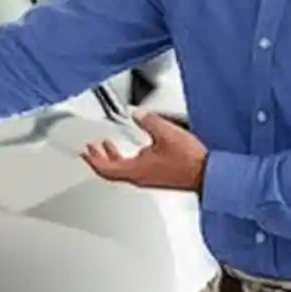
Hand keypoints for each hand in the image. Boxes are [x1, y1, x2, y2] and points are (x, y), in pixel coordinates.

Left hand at [81, 109, 206, 191]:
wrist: (206, 173)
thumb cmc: (188, 161)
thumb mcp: (165, 133)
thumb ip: (147, 120)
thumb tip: (136, 113)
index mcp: (136, 170)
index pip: (106, 168)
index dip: (93, 160)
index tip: (84, 152)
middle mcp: (139, 177)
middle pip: (111, 171)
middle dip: (99, 158)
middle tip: (90, 150)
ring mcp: (148, 178)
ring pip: (122, 170)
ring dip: (113, 157)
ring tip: (107, 145)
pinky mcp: (157, 176)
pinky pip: (134, 169)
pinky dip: (126, 159)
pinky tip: (134, 149)